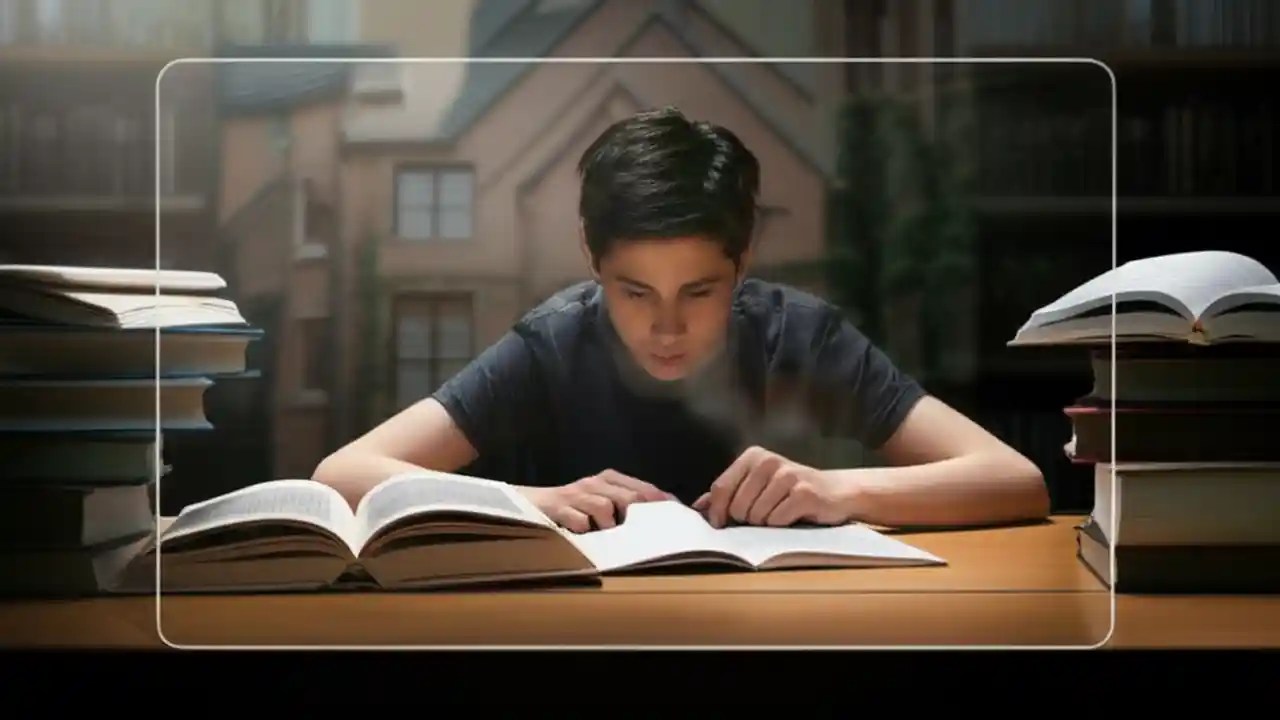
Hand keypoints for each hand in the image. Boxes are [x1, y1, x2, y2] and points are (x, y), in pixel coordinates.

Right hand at [520, 470, 673, 532]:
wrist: (531, 503)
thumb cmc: (574, 507)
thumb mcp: (602, 501)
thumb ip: (627, 507)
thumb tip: (663, 520)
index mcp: (610, 479)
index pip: (644, 488)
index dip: (663, 504)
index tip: (680, 520)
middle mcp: (595, 483)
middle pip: (629, 497)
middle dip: (643, 517)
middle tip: (654, 537)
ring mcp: (576, 494)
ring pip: (605, 507)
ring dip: (612, 526)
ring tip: (614, 540)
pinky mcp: (558, 507)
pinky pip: (579, 520)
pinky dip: (586, 530)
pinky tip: (588, 538)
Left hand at [692, 446, 853, 527]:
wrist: (835, 492)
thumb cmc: (789, 492)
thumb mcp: (756, 486)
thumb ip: (727, 494)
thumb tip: (697, 507)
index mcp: (752, 456)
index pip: (721, 488)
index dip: (717, 512)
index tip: (721, 525)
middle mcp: (769, 461)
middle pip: (737, 506)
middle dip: (746, 519)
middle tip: (763, 515)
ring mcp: (788, 475)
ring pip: (756, 516)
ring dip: (766, 524)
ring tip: (780, 514)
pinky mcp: (804, 493)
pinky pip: (777, 520)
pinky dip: (782, 526)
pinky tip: (793, 517)